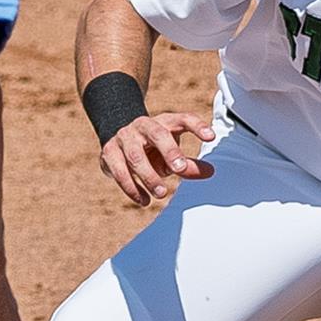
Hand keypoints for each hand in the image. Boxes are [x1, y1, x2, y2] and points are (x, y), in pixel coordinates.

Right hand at [98, 111, 214, 208]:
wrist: (118, 140)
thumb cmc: (153, 149)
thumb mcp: (171, 155)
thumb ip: (188, 164)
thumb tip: (211, 172)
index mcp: (164, 122)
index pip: (183, 119)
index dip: (197, 126)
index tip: (211, 137)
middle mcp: (143, 126)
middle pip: (157, 134)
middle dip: (169, 151)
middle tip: (180, 169)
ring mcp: (124, 137)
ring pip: (135, 156)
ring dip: (148, 176)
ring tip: (161, 194)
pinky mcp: (109, 152)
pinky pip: (120, 171)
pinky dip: (132, 188)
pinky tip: (144, 201)